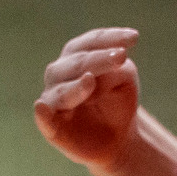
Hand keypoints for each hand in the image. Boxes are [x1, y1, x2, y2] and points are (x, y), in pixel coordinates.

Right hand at [34, 27, 144, 172]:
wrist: (117, 138)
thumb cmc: (117, 101)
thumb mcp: (124, 80)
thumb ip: (112, 73)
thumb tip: (89, 80)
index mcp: (77, 55)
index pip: (92, 42)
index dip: (111, 38)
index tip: (134, 37)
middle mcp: (60, 72)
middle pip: (78, 62)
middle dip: (99, 59)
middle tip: (121, 56)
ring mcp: (53, 98)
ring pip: (61, 89)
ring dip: (76, 86)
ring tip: (90, 80)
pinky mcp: (50, 125)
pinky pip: (44, 119)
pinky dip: (43, 113)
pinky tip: (42, 108)